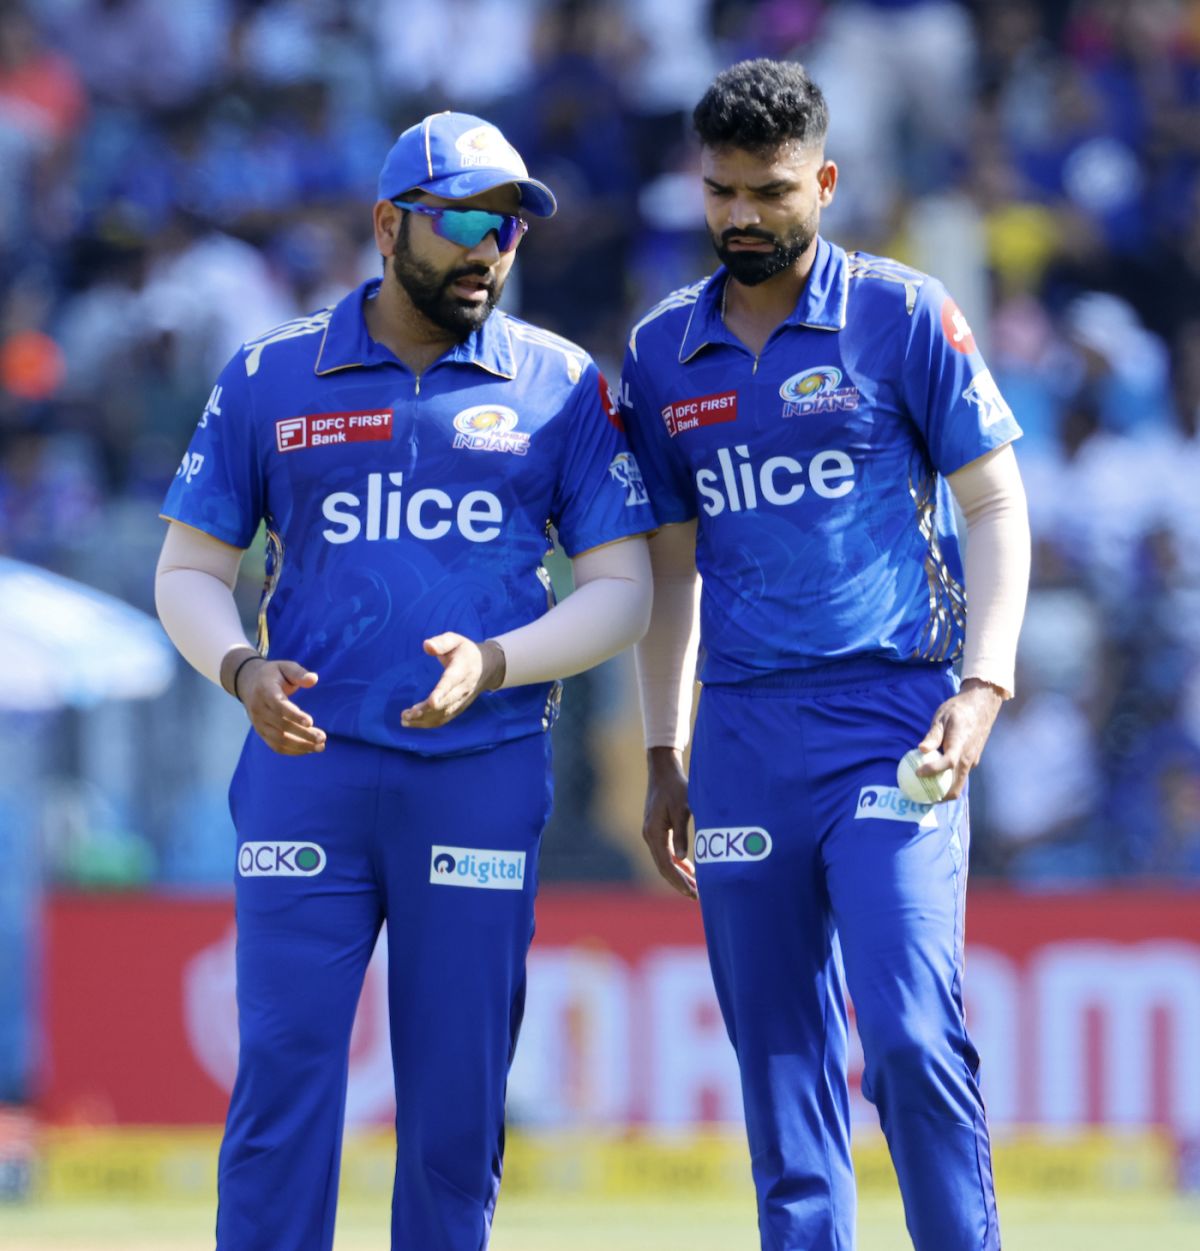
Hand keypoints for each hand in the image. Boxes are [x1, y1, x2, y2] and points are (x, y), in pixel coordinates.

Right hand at [233, 654, 326, 755]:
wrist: (248, 683)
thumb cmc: (273, 674)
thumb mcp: (285, 667)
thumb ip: (299, 673)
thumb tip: (313, 680)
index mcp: (265, 691)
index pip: (278, 706)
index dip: (294, 715)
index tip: (310, 722)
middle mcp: (259, 709)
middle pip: (281, 726)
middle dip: (303, 734)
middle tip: (323, 738)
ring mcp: (259, 723)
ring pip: (279, 740)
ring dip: (300, 746)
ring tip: (320, 747)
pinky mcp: (261, 732)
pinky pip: (275, 746)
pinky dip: (292, 751)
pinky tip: (309, 749)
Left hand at [401, 634, 505, 728]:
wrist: (487, 667)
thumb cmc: (465, 651)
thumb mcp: (456, 640)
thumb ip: (441, 642)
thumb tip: (426, 645)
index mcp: (462, 669)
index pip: (451, 682)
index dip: (442, 692)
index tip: (432, 701)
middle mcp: (463, 688)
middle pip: (446, 703)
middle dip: (427, 710)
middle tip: (407, 714)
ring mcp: (462, 700)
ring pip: (444, 713)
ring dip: (424, 719)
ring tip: (405, 719)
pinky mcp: (459, 707)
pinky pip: (444, 718)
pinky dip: (429, 723)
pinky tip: (413, 723)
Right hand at [643, 746, 697, 899]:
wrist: (663, 771)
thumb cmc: (676, 788)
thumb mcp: (682, 809)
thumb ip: (682, 834)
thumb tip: (682, 860)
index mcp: (654, 833)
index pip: (666, 865)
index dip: (679, 881)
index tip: (693, 893)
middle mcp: (650, 836)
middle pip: (663, 867)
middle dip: (679, 883)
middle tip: (696, 897)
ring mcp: (652, 834)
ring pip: (664, 861)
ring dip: (679, 874)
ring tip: (695, 888)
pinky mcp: (657, 830)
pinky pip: (665, 852)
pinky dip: (676, 863)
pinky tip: (689, 870)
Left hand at [915, 677, 1004, 800]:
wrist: (982, 705)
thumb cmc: (958, 709)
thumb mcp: (942, 717)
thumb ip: (933, 735)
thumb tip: (921, 749)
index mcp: (961, 744)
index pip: (949, 763)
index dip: (933, 770)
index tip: (917, 773)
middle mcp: (968, 757)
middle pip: (956, 786)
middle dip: (939, 797)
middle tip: (920, 798)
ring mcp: (972, 761)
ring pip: (958, 783)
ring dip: (944, 791)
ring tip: (924, 794)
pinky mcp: (972, 760)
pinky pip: (959, 776)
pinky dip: (948, 781)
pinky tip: (934, 779)